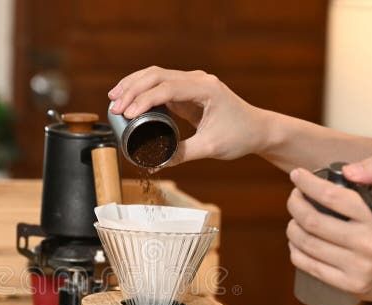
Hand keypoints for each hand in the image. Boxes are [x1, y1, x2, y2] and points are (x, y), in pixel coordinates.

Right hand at [108, 66, 266, 164]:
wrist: (258, 129)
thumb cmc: (240, 136)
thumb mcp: (211, 148)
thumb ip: (183, 155)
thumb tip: (155, 162)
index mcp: (205, 89)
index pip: (167, 88)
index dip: (144, 100)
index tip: (127, 114)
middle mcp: (197, 80)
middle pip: (156, 75)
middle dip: (132, 89)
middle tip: (114, 107)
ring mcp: (191, 83)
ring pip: (155, 75)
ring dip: (133, 84)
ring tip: (113, 98)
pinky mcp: (187, 91)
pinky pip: (160, 85)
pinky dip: (142, 89)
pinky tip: (128, 98)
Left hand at [286, 157, 371, 300]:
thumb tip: (347, 172)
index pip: (332, 197)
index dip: (308, 184)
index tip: (296, 175)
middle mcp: (368, 243)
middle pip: (313, 221)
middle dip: (295, 205)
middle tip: (294, 198)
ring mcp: (358, 267)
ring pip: (307, 243)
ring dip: (292, 228)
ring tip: (295, 219)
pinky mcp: (349, 285)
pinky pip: (309, 266)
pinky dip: (295, 251)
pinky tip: (296, 242)